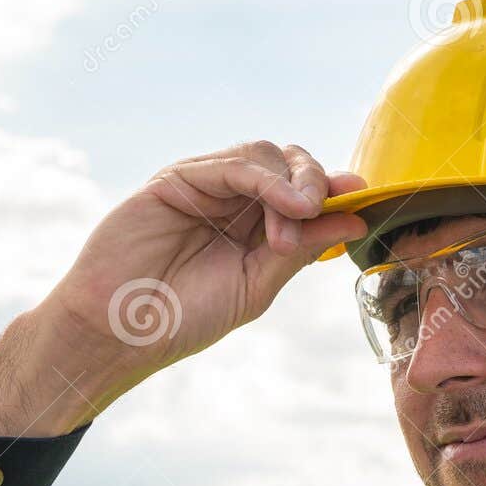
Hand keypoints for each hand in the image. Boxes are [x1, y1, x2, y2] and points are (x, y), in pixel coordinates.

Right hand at [0, 141, 367, 436]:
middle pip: (289, 162)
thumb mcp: (257, 284)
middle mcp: (232, 200)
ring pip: (264, 155)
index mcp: (254, 226)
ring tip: (297, 221)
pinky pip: (230, 165)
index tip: (362, 197)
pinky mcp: (176, 180)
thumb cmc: (184, 316)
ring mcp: (203, 186)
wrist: (122, 331)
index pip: (302, 191)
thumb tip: (354, 219)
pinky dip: (266, 179)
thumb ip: (300, 249)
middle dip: (318, 181)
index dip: (334, 189)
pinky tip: (287, 206)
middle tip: (329, 208)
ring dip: (294, 183)